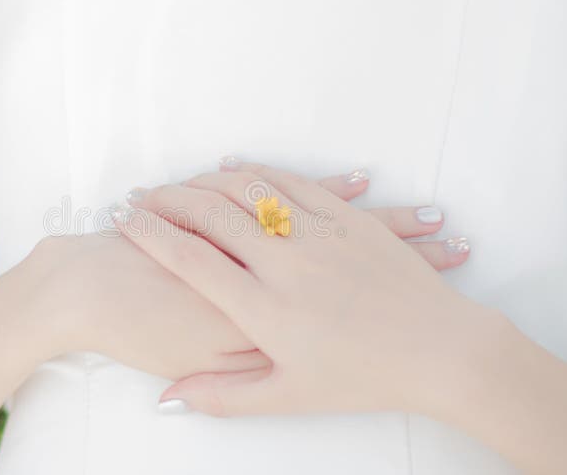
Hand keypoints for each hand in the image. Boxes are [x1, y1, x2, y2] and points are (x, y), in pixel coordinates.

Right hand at [26, 167, 469, 382]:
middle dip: (168, 197)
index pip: (189, 257)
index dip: (149, 233)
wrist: (442, 351)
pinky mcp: (346, 219)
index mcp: (264, 308)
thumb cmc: (364, 379)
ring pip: (249, 189)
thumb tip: (171, 400)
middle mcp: (285, 262)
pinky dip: (260, 170)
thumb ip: (225, 395)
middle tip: (144, 193)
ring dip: (207, 179)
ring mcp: (318, 234)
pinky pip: (294, 181)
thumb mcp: (289, 396)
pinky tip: (238, 166)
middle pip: (211, 212)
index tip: (124, 219)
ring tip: (181, 182)